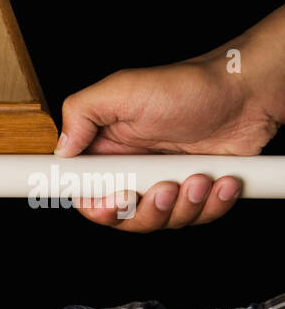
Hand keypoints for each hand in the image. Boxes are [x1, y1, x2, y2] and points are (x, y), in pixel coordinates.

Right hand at [55, 55, 279, 230]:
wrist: (247, 92)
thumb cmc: (188, 86)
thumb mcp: (121, 89)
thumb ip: (80, 113)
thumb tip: (61, 148)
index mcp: (107, 152)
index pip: (84, 194)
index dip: (94, 206)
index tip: (112, 199)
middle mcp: (132, 171)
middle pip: (120, 217)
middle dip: (142, 211)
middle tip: (161, 188)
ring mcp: (164, 184)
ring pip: (158, 222)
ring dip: (181, 206)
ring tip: (197, 177)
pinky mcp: (195, 193)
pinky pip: (195, 219)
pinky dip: (211, 204)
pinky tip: (219, 179)